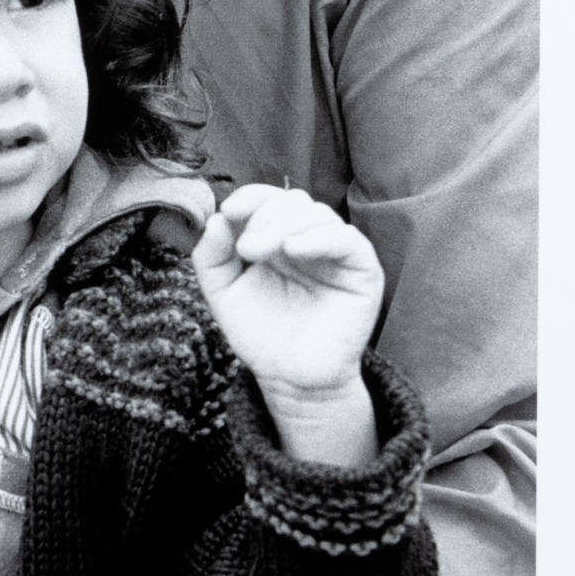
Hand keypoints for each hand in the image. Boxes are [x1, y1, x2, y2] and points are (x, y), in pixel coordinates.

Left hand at [193, 184, 384, 465]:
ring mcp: (336, 251)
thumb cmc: (260, 333)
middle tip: (246, 249)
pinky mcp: (362, 270)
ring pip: (317, 214)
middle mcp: (308, 238)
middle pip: (291, 201)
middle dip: (263, 217)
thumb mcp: (223, 292)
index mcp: (277, 236)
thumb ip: (211, 255)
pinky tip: (294, 248)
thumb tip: (216, 219)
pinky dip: (320, 236)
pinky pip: (348, 239)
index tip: (228, 211)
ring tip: (260, 252)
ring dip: (284, 224)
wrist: (290, 378)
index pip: (269, 198)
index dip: (249, 197)